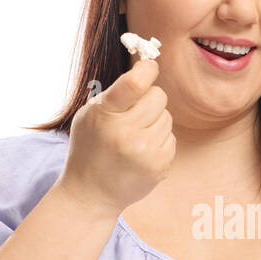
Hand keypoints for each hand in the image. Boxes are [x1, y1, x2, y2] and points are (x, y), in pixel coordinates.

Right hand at [56, 57, 174, 215]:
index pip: (136, 83)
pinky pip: (170, 138)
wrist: (91, 194)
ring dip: (154, 122)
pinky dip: (158, 141)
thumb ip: (115, 93)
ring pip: (167, 117)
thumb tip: (146, 67)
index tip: (149, 66)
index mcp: (105, 116)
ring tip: (134, 137)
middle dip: (149, 99)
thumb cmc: (90, 148)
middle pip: (158, 96)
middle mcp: (127, 134)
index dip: (147, 69)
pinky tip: (141, 152)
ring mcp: (146, 152)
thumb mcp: (90, 116)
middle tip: (134, 113)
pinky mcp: (160, 166)